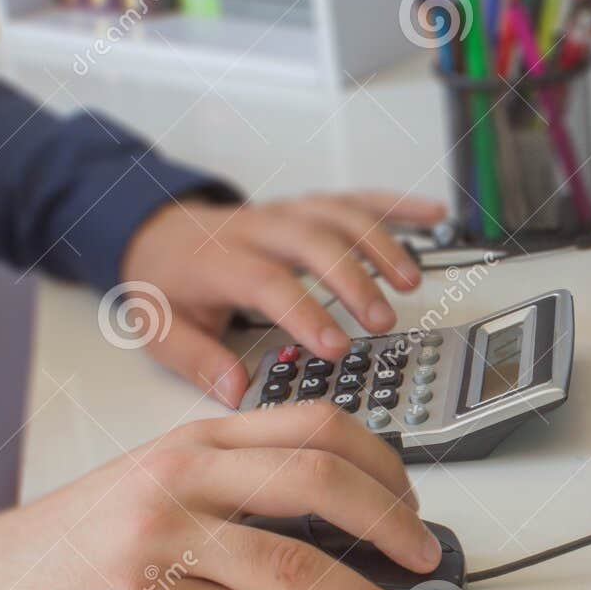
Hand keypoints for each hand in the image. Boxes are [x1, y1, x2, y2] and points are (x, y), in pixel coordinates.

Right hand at [0, 404, 439, 589]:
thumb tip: (349, 521)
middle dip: (392, 522)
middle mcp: (184, 478)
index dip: (383, 464)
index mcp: (197, 441)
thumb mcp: (164, 485)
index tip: (413, 501)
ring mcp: (163, 539)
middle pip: (320, 480)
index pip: (316, 426)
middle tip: (424, 558)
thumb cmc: (83, 540)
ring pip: (296, 564)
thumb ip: (243, 487)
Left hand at [118, 190, 448, 406]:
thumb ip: (196, 359)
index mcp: (219, 260)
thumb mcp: (159, 328)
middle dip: (354, 278)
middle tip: (382, 320)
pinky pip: (357, 199)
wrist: (157, 231)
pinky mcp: (308, 207)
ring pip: (339, 215)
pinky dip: (398, 206)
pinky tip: (433, 216)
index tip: (337, 348)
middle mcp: (258, 229)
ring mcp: (287, 213)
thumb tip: (234, 390)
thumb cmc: (168, 283)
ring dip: (381, 244)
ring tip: (411, 283)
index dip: (306, 313)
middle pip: (312, 241)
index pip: (268, 282)